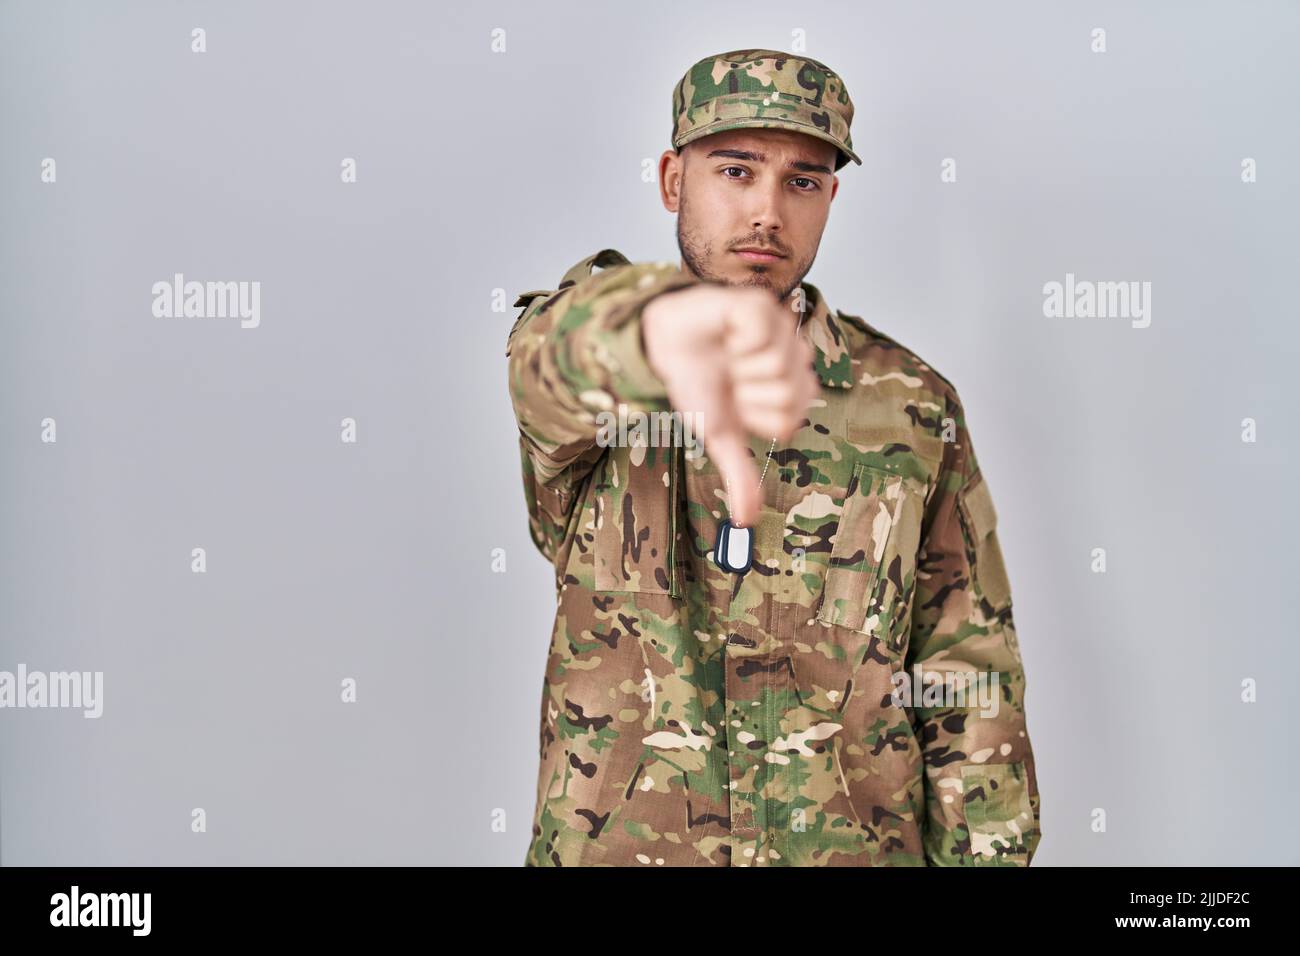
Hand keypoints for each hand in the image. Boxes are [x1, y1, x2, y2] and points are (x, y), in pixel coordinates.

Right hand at [642, 283, 818, 527]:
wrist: (662, 348)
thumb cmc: (696, 386)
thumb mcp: (721, 436)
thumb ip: (740, 476)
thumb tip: (746, 521)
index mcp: (793, 391)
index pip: (788, 422)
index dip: (753, 416)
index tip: (734, 401)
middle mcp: (794, 358)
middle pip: (789, 396)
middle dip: (747, 394)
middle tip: (729, 377)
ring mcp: (783, 329)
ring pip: (780, 365)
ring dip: (739, 366)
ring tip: (726, 354)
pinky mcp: (764, 304)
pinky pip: (764, 332)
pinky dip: (736, 338)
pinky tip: (727, 333)